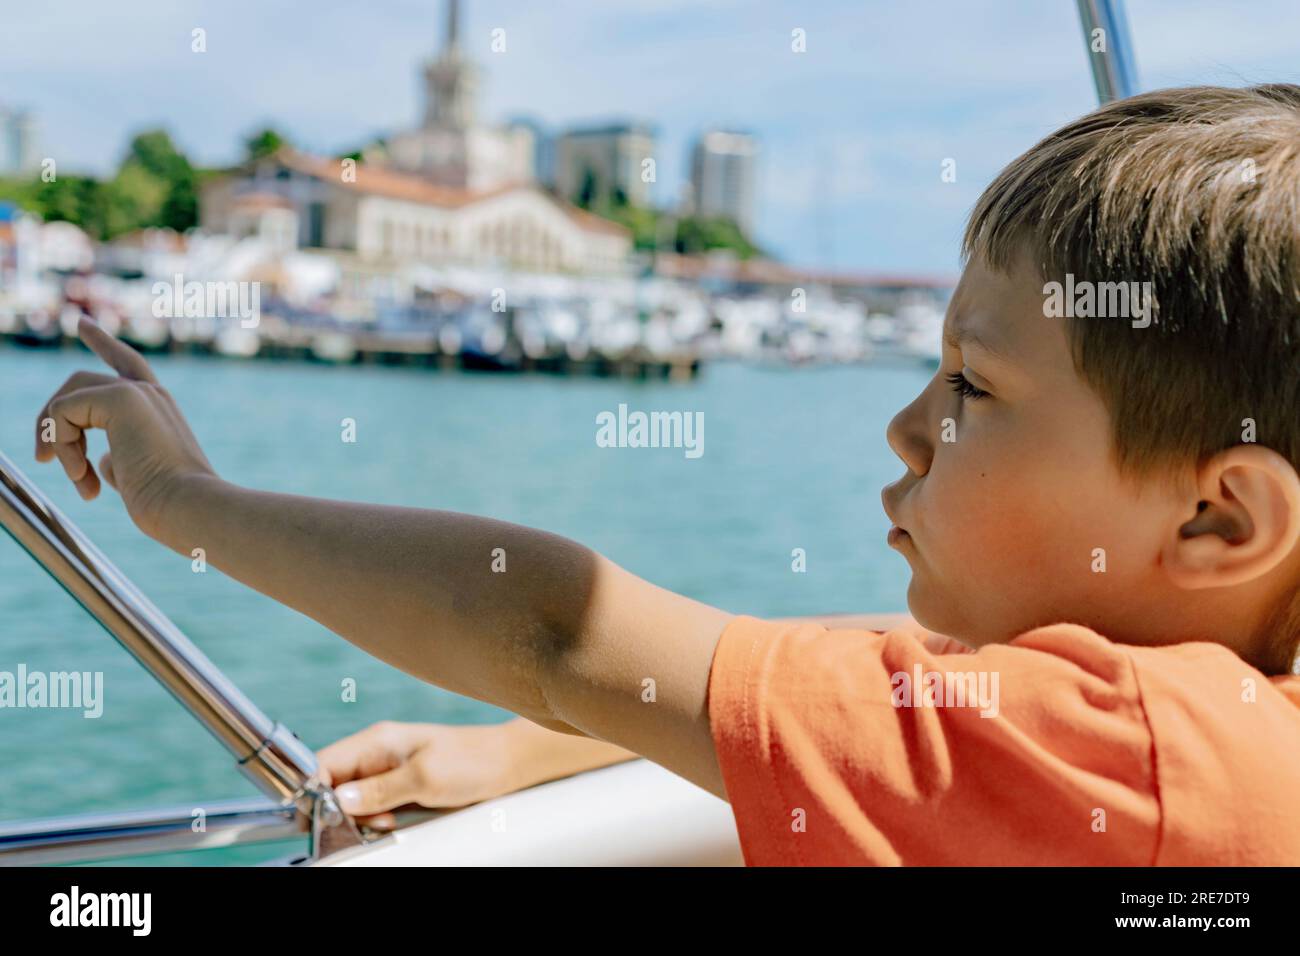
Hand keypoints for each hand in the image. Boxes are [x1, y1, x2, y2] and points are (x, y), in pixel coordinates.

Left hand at [35, 318, 216, 542]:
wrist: (191, 506)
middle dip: (51, 416)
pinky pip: (62, 412)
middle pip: (81, 379)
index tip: (81, 323)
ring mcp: (138, 391)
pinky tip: (82, 476)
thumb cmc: (172, 505)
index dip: (102, 341)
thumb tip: (98, 460)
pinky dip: (62, 447)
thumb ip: (117, 459)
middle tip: (42, 459)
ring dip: (58, 440)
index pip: (126, 363)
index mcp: (159, 409)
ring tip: (76, 479)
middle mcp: (151, 393)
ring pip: (67, 397)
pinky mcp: (121, 398)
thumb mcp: (138, 477)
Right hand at [316, 720, 524, 828]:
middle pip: (332, 785)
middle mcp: (376, 754)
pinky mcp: (399, 788)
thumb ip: (380, 790)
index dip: (313, 791)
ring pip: (350, 801)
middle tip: (366, 823)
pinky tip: (391, 824)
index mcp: (376, 741)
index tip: (321, 817)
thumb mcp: (425, 778)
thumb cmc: (472, 761)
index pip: (323, 763)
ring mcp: (387, 771)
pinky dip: (374, 820)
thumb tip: (338, 799)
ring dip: (360, 818)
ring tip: (386, 822)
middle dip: (339, 810)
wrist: (508, 764)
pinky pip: (371, 807)